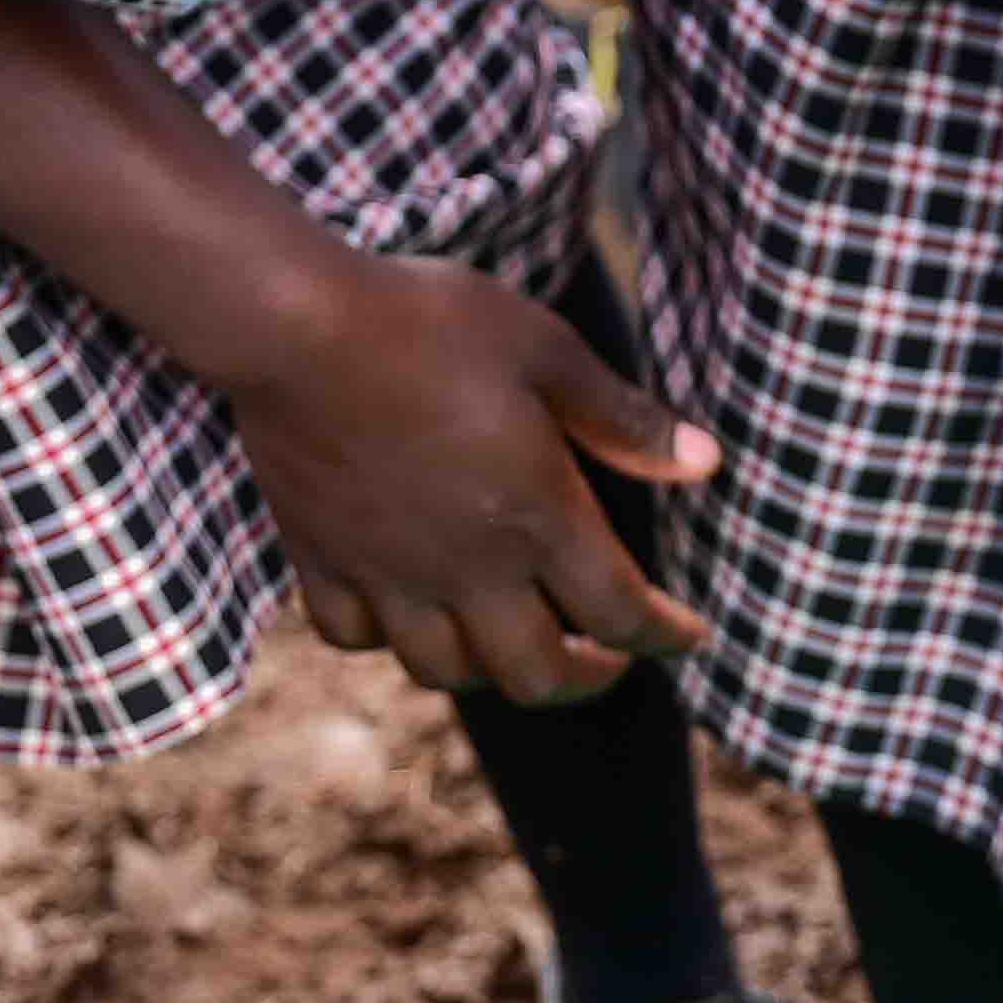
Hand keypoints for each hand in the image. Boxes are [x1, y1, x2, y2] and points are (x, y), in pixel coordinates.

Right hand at [204, 249, 716, 704]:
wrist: (296, 324)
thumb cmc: (430, 324)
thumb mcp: (548, 352)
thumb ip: (624, 419)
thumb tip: (706, 463)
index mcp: (536, 518)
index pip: (622, 614)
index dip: (668, 635)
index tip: (692, 635)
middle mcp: (465, 567)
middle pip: (536, 676)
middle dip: (586, 678)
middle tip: (608, 655)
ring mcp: (386, 572)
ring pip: (443, 671)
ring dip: (490, 669)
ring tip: (512, 636)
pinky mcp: (320, 558)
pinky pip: (352, 635)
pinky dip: (385, 638)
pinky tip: (404, 610)